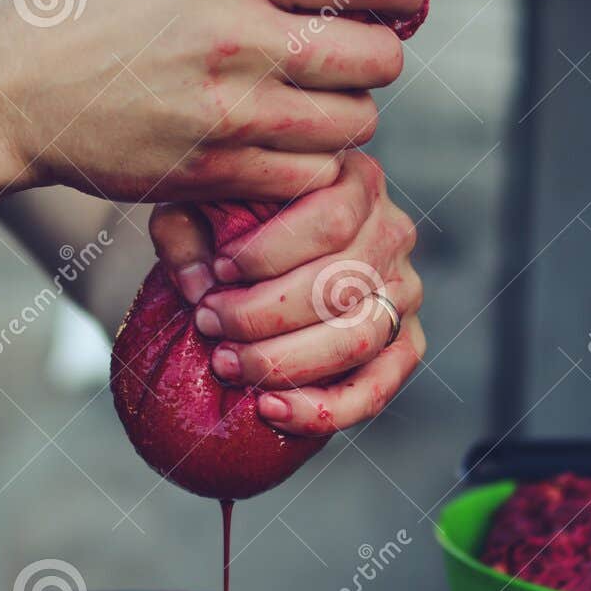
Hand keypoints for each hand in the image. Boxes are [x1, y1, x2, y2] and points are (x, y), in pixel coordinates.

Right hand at [0, 0, 423, 202]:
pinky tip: (287, 149)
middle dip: (379, 59)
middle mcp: (238, 36)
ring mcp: (230, 110)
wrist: (23, 90)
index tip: (405, 1)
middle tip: (360, 60)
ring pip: (353, 123)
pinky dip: (312, 165)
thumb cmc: (105, 19)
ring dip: (348, 117)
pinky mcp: (217, 170)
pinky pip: (311, 175)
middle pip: (374, 57)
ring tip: (318, 107)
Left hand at [149, 152, 424, 435]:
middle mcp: (392, 233)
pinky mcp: (403, 343)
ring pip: (357, 340)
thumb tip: (200, 289)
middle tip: (209, 325)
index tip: (220, 270)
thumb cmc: (232, 217)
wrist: (266, 248)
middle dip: (263, 315)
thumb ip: (187, 233)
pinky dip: (323, 409)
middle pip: (341, 287)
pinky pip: (376, 388)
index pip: (333, 221)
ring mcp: (404, 291)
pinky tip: (270, 410)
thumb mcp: (200, 204)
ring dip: (285, 362)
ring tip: (229, 365)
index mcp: (356, 181)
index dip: (272, 253)